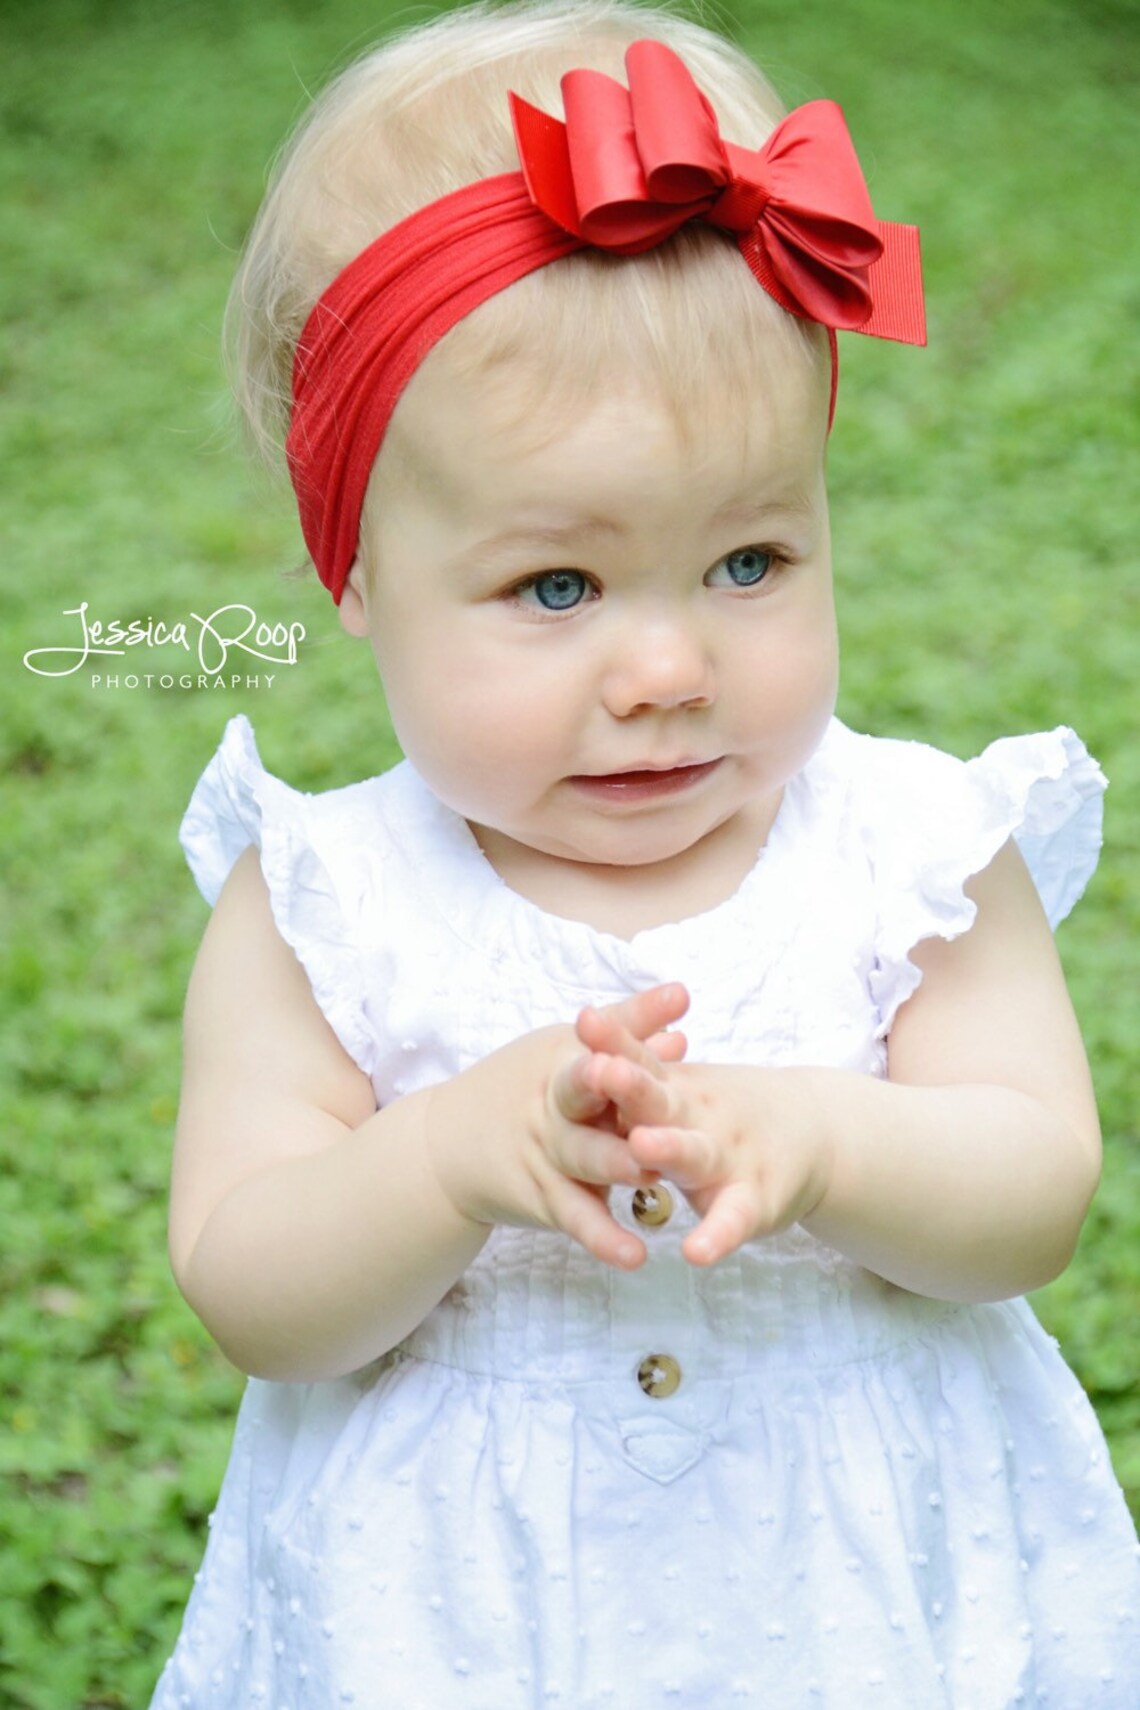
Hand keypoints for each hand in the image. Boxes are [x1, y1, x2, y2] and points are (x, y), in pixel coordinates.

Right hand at [427, 983, 690, 1270]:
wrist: (447, 1148)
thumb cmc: (526, 1087)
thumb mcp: (568, 1048)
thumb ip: (628, 1027)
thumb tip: (682, 997)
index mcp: (565, 1060)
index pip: (600, 1037)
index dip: (627, 1025)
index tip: (672, 1005)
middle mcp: (553, 1104)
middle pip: (577, 1092)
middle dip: (599, 1083)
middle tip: (622, 1075)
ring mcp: (547, 1152)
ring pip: (582, 1157)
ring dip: (614, 1162)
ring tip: (650, 1172)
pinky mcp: (545, 1198)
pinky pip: (577, 1218)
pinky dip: (603, 1237)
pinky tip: (634, 1254)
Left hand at [570, 1041, 834, 1266]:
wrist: (813, 1132)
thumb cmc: (719, 1110)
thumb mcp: (678, 1082)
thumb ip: (636, 1059)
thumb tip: (583, 1018)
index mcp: (671, 1089)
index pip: (637, 1060)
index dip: (611, 1043)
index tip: (584, 1020)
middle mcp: (695, 1117)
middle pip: (659, 1100)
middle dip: (631, 1087)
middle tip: (603, 1070)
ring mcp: (724, 1158)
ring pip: (693, 1153)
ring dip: (669, 1148)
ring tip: (644, 1145)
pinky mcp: (751, 1202)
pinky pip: (732, 1219)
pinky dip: (716, 1235)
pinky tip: (696, 1253)